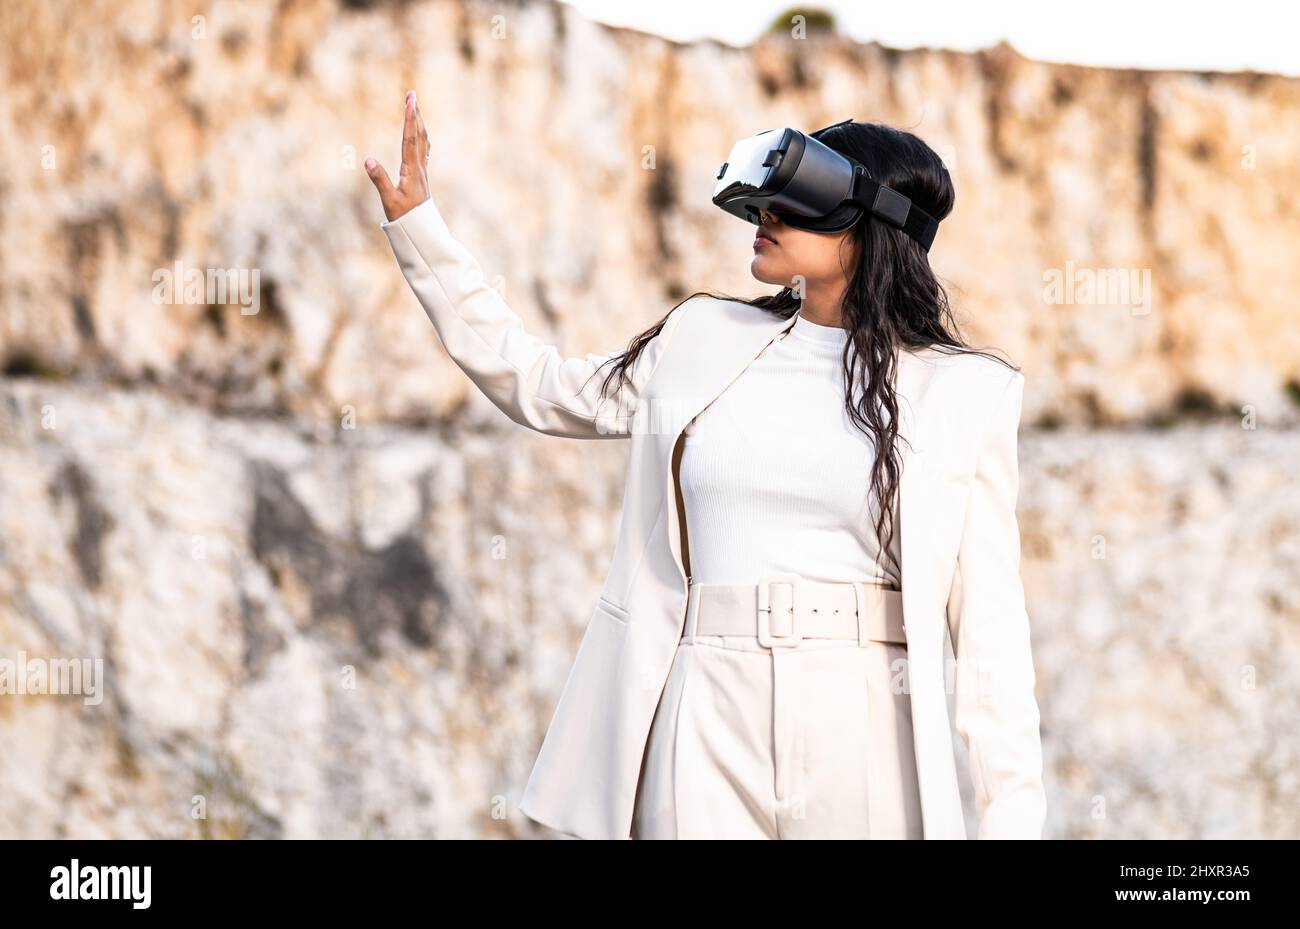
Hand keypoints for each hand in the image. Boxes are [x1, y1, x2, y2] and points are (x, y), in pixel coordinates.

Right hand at [366, 90, 430, 221]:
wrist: (422, 231)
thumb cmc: (405, 218)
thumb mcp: (389, 200)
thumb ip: (379, 180)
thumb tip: (368, 160)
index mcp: (412, 170)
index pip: (410, 138)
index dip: (410, 118)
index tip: (411, 100)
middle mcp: (419, 167)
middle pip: (419, 135)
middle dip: (416, 114)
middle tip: (412, 95)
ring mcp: (422, 171)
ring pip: (423, 141)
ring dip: (419, 123)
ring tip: (416, 108)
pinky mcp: (421, 177)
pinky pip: (423, 151)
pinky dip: (421, 137)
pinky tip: (420, 135)